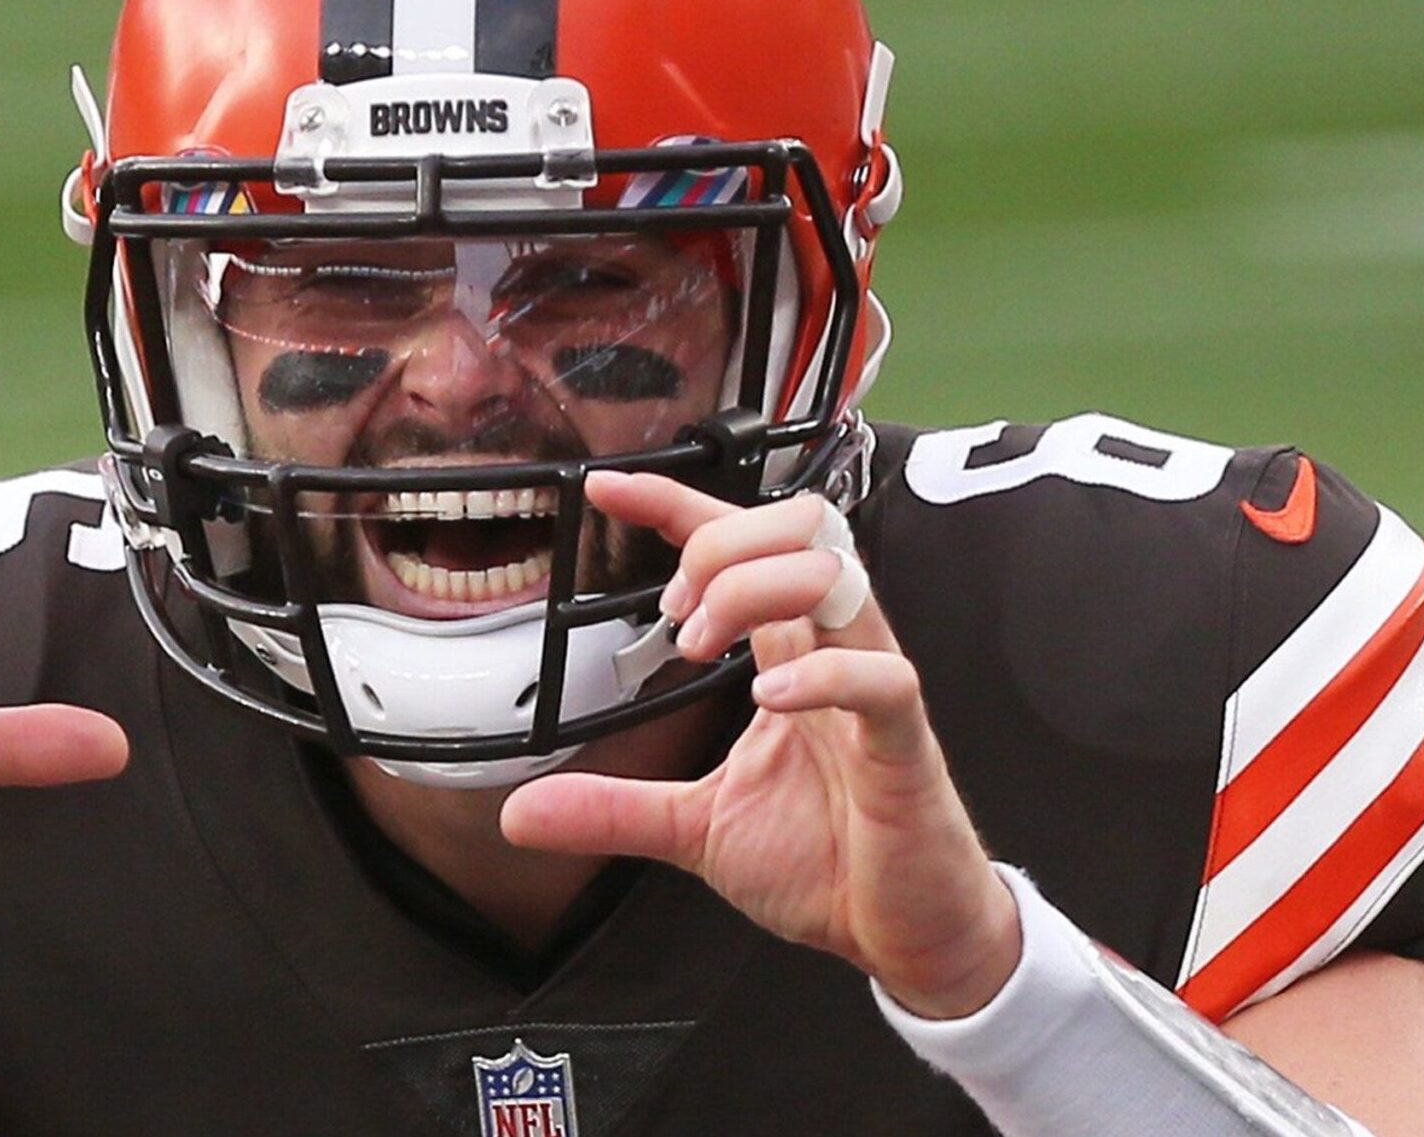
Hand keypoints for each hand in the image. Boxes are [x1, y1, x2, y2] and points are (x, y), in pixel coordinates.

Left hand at [499, 471, 1020, 1017]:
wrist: (902, 935)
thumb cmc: (826, 863)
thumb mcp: (695, 829)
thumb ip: (614, 809)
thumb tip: (518, 815)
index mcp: (793, 654)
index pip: (739, 545)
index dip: (675, 504)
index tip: (606, 488)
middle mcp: (836, 653)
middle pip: (798, 530)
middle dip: (722, 546)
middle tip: (676, 615)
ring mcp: (875, 692)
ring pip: (838, 577)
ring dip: (755, 591)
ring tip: (703, 647)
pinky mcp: (905, 746)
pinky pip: (882, 680)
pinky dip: (822, 677)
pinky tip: (771, 699)